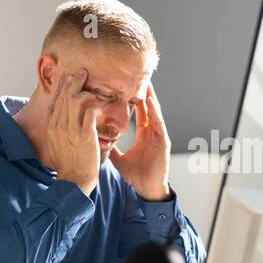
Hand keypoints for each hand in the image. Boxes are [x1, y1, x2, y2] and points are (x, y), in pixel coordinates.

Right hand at [42, 68, 101, 194]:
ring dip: (86, 91)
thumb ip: (57, 127)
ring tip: (94, 90)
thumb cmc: (67, 163)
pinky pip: (90, 113)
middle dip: (75, 81)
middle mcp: (58, 125)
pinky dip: (96, 106)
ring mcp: (71, 129)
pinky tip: (101, 105)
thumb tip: (58, 115)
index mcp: (51, 126)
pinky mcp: (85, 135)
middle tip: (83, 71)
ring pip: (76, 100)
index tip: (69, 76)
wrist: (73, 181)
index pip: (56, 99)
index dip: (63, 85)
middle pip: (65, 96)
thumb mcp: (55, 143)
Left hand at [110, 83, 170, 200]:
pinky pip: (158, 124)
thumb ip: (111, 148)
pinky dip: (154, 113)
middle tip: (138, 73)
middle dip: (143, 91)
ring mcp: (159, 136)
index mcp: (144, 134)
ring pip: (154, 112)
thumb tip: (98, 140)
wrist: (147, 190)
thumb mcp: (119, 159)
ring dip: (150, 97)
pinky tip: (149, 102)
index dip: (133, 97)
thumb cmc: (137, 176)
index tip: (127, 83)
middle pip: (148, 107)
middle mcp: (153, 132)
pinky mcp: (164, 142)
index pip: (139, 111)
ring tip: (145, 81)